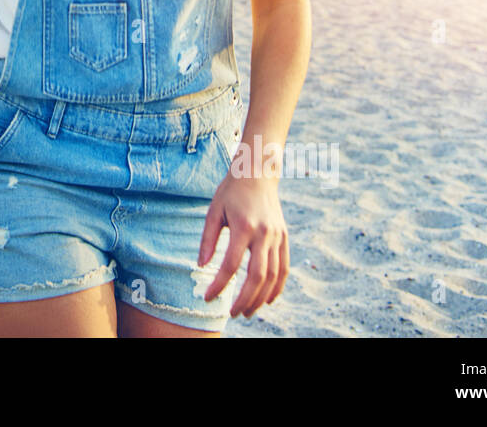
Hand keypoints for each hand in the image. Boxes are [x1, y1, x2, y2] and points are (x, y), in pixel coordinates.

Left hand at [197, 152, 288, 317]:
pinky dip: (278, 286)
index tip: (207, 296)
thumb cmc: (231, 191)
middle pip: (257, 276)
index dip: (219, 284)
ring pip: (273, 276)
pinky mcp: (285, 237)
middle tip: (233, 313)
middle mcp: (264, 234)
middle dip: (244, 299)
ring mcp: (277, 236)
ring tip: (247, 311)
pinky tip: (268, 299)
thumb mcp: (213, 211)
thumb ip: (208, 239)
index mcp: (244, 227)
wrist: (257, 172)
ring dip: (261, 298)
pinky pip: (284, 267)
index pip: (231, 265)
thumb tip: (201, 266)